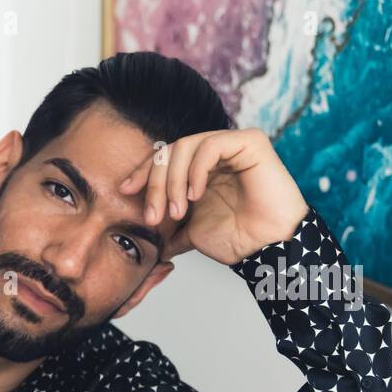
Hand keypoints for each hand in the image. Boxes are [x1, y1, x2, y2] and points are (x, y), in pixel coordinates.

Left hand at [118, 128, 309, 265]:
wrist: (266, 248)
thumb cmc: (236, 240)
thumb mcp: (189, 233)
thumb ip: (168, 229)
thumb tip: (146, 242)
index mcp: (200, 168)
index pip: (163, 158)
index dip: (142, 172)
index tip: (125, 191)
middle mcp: (215, 153)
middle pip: (170, 152)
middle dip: (154, 184)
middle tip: (153, 216)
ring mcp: (232, 145)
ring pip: (186, 147)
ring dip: (172, 181)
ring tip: (177, 212)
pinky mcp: (250, 142)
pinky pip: (211, 145)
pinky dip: (195, 170)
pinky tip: (195, 195)